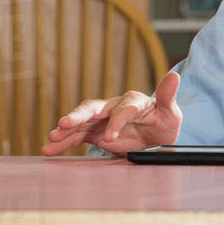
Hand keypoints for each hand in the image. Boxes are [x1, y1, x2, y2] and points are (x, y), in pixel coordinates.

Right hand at [41, 71, 182, 155]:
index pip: (122, 110)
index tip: (109, 137)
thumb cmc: (164, 121)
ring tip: (51, 138)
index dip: (115, 122)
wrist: (155, 134)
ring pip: (81, 122)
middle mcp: (113, 106)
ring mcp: (101, 119)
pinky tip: (49, 149)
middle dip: (79, 116)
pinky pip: (76, 136)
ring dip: (66, 130)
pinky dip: (63, 142)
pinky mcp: (94, 131)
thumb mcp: (171, 112)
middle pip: (93, 108)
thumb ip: (168, 96)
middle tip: (65, 123)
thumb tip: (174, 75)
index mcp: (133, 101)